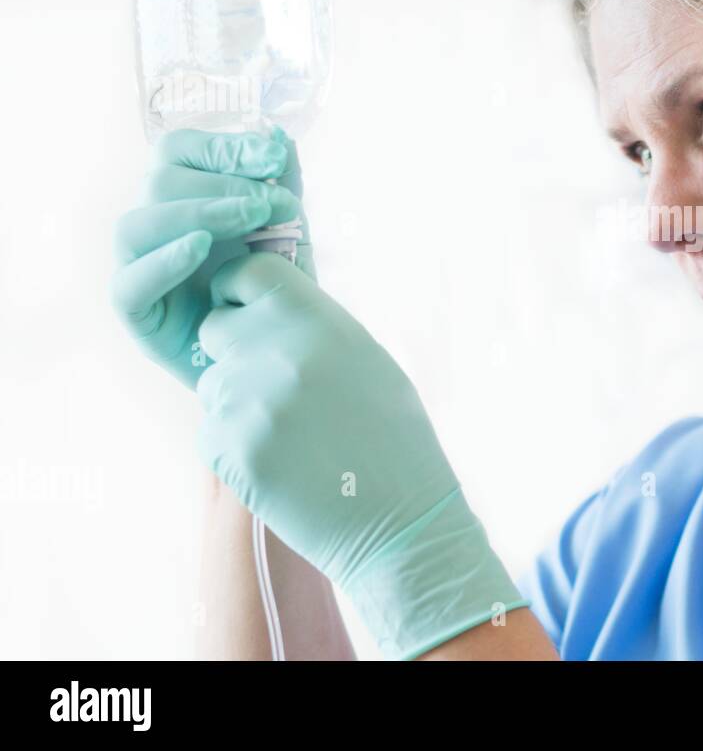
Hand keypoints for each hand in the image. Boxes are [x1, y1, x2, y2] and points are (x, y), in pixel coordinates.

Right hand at [110, 128, 310, 387]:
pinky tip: (202, 248)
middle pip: (160, 181)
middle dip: (223, 184)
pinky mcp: (137, 312)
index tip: (270, 158)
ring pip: (137, 225)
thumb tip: (278, 136)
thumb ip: (281, 184)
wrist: (279, 355)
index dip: (222, 146)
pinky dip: (165, 260)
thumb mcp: (289, 232)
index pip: (180, 150)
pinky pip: (130, 282)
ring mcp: (141, 268)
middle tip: (270, 202)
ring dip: (196, 213)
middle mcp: (157, 227)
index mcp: (186, 197)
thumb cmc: (275, 287)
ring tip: (248, 218)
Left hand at [195, 253, 528, 658]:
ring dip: (237, 405)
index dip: (239, 291)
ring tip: (292, 436)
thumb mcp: (366, 362)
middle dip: (234, 353)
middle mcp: (280, 352)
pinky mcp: (232, 449)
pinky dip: (234, 448)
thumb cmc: (393, 439)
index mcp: (320, 322)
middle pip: (217, 329)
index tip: (247, 311)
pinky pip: (210, 433)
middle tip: (275, 388)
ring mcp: (251, 401)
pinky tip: (281, 464)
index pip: (247, 273)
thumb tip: (267, 303)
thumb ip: (313, 329)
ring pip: (213, 387)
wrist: (400, 519)